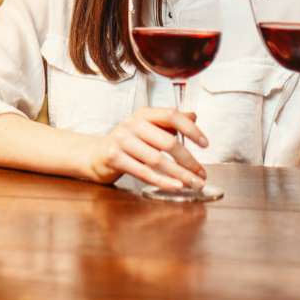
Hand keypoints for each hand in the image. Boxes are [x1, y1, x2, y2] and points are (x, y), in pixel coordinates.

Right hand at [88, 107, 209, 190]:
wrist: (95, 154)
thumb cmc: (127, 142)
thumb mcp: (147, 128)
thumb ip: (169, 123)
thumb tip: (194, 115)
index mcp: (143, 114)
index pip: (171, 115)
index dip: (190, 128)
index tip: (205, 143)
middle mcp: (132, 124)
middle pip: (167, 141)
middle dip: (188, 160)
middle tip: (202, 174)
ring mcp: (121, 140)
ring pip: (157, 159)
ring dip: (179, 174)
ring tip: (194, 183)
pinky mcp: (114, 157)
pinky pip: (143, 171)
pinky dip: (162, 180)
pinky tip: (175, 186)